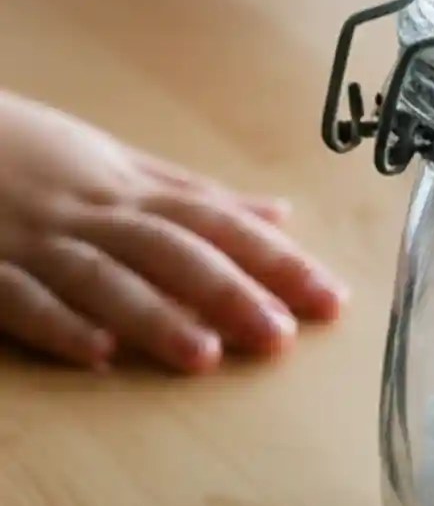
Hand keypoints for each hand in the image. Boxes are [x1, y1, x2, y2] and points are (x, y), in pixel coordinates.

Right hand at [0, 92, 346, 373]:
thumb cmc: (30, 149)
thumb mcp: (117, 162)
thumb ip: (196, 193)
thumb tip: (280, 212)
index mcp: (130, 189)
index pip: (218, 224)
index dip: (276, 260)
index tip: (330, 299)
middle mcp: (94, 213)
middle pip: (172, 249)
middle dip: (230, 291)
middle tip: (282, 336)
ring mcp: (35, 239)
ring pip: (103, 276)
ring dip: (154, 313)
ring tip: (203, 355)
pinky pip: (19, 296)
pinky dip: (57, 322)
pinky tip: (97, 353)